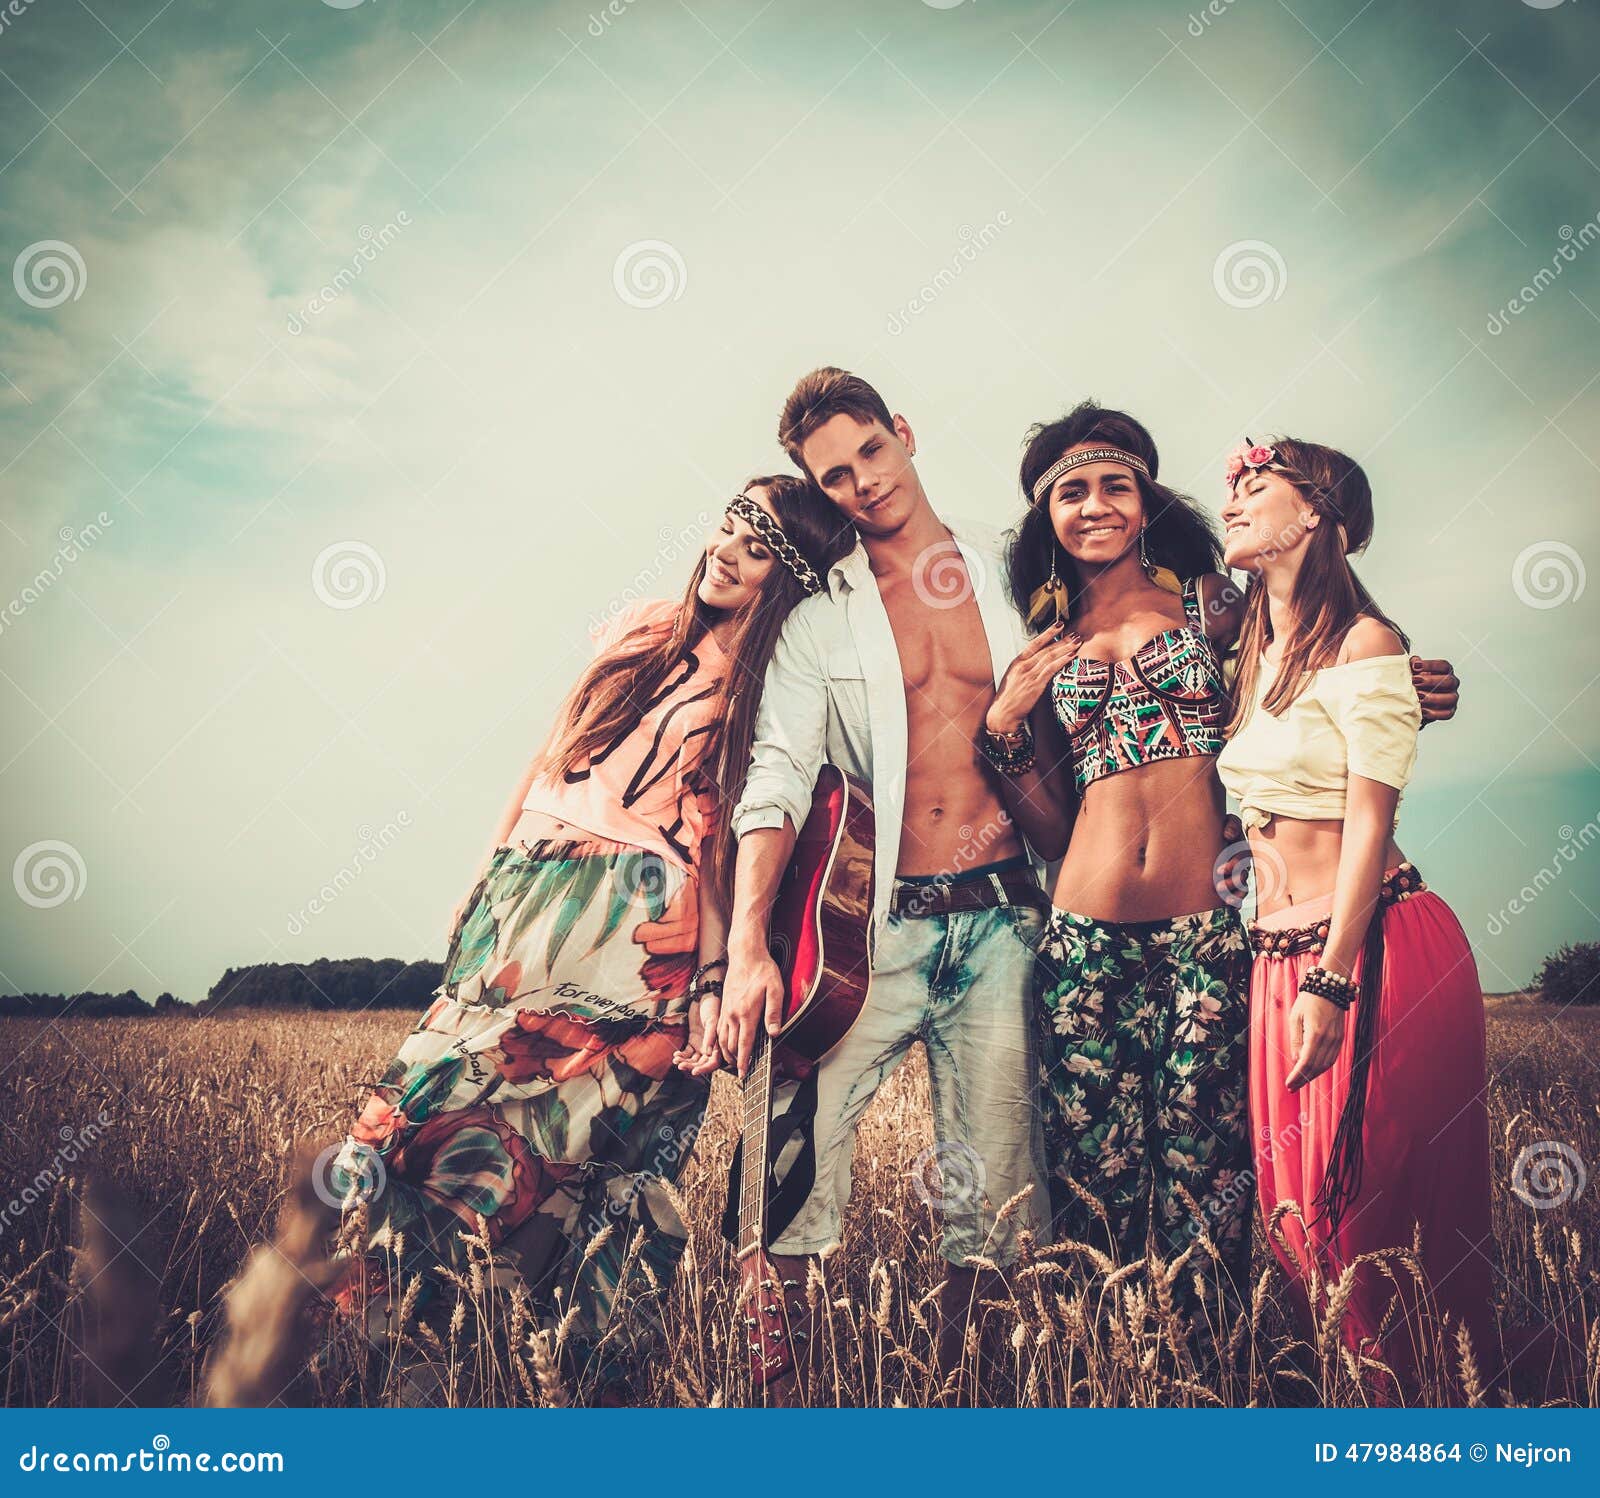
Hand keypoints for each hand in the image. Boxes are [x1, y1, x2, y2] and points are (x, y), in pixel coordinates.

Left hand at [673, 988, 724, 1075]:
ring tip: (676, 1060)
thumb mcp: (712, 1020)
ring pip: (694, 1059)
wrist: (704, 994)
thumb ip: (710, 1036)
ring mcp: (702, 1043)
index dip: (704, 1069)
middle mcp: (712, 1046)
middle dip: (691, 1066)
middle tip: (680, 1065)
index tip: (694, 1072)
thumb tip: (707, 1052)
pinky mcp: (694, 1039)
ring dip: (685, 1061)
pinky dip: (682, 1054)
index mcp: (720, 1043)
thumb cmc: (712, 1004)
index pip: (713, 1062)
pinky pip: (688, 1051)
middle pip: (702, 1063)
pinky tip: (676, 1054)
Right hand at [718, 947, 785, 1077]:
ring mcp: (726, 1010)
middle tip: (740, 1070)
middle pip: (730, 1045)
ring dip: (725, 1052)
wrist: (745, 954)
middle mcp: (733, 1014)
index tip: (743, 1073)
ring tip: (732, 1061)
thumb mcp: (775, 989)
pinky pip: (718, 1028)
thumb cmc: (763, 971)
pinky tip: (725, 1043)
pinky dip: (720, 1040)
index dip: (743, 1061)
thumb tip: (774, 1033)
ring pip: (721, 1038)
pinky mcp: (723, 1005)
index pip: (744, 1043)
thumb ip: (774, 1012)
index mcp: (746, 1013)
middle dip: (734, 1060)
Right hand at [986, 621, 1083, 735]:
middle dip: (1061, 640)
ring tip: (1077, 642)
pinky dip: (1062, 661)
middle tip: (1074, 633)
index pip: (1034, 643)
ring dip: (1065, 648)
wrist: (1002, 714)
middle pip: (1046, 649)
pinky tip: (1071, 656)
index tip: (1059, 625)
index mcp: (1017, 662)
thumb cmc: (1008, 699)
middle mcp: (1023, 666)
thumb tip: (1039, 662)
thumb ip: (1025, 669)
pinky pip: (1051, 669)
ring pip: (1050, 657)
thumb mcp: (1013, 678)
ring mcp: (1029, 675)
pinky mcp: (1035, 685)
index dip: (1048, 633)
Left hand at [1213, 814, 1250, 904]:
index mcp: (1242, 850)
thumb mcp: (1228, 822)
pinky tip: (1231, 907)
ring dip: (1234, 894)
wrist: (1215, 835)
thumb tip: (1228, 835)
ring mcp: (1240, 874)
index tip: (1219, 870)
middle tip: (1217, 886)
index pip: (1242, 859)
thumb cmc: (1223, 828)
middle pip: (1242, 876)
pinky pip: (1240, 895)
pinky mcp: (1235, 884)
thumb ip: (1231, 825)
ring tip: (1224, 900)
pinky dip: (1237, 901)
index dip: (1232, 865)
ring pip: (1242, 888)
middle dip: (1231, 883)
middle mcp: (1243, 864)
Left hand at [1283, 988, 1346, 1090]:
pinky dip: (1322, 1067)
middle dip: (1304, 1079)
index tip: (1289, 1084)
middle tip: (1292, 1087)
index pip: (1306, 1062)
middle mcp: (1329, 1040)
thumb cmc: (1308, 1000)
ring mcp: (1337, 1040)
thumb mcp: (1295, 1018)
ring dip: (1313, 1075)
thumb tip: (1297, 1060)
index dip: (1298, 1076)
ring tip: (1301, 1081)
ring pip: (1326, 1065)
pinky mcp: (1340, 1038)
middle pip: (1317, 1067)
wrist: (1329, 988)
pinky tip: (1313, 1070)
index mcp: (1316, 1034)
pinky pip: (1332, 1058)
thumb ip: (1296, 1041)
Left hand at [1411, 655, 1458, 725]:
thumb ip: (1413, 665)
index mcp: (1445, 671)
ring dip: (1433, 697)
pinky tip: (1422, 711)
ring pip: (1450, 697)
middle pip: (1448, 680)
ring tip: (1418, 697)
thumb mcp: (1412, 672)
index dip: (1431, 665)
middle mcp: (1452, 683)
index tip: (1415, 666)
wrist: (1412, 701)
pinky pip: (1447, 713)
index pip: (1444, 665)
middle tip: (1415, 682)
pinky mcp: (1449, 711)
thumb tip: (1414, 660)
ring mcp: (1452, 697)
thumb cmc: (1413, 683)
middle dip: (1431, 681)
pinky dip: (1435, 713)